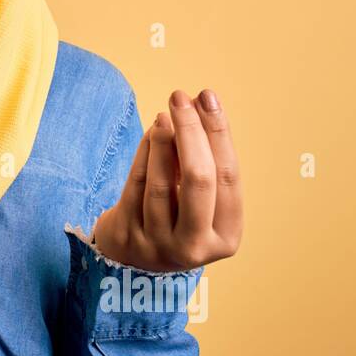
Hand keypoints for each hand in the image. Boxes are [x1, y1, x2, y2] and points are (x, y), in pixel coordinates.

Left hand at [89, 89, 242, 271]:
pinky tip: (151, 131)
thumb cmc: (179, 216)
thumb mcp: (202, 200)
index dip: (218, 133)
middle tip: (181, 97)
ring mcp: (158, 245)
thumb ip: (206, 160)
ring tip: (165, 114)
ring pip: (161, 183)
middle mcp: (195, 247)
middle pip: (198, 180)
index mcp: (226, 237)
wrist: (135, 258)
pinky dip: (144, 154)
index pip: (228, 177)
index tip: (208, 98)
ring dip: (163, 140)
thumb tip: (202, 102)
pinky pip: (135, 186)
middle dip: (191, 132)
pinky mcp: (127, 236)